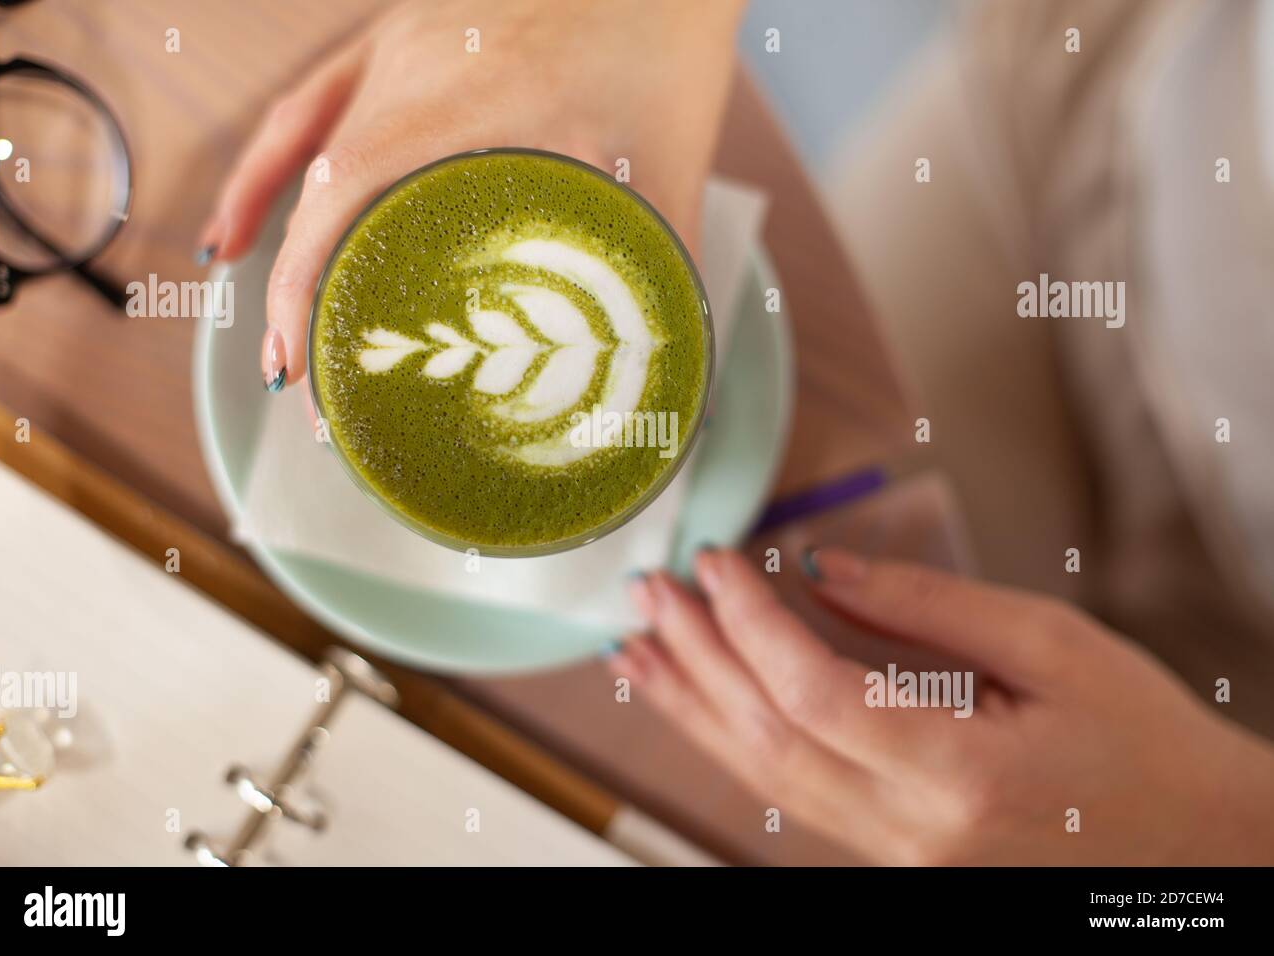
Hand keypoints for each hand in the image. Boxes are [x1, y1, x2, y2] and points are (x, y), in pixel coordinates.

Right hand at [197, 0, 742, 387]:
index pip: (342, 199)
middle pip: (319, 193)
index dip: (304, 288)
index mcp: (464, 101)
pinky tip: (243, 218)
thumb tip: (683, 374)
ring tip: (268, 327)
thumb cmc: (668, 36)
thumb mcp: (669, 170)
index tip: (303, 363)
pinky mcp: (399, 33)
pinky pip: (311, 101)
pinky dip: (272, 165)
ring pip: (304, 151)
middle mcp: (410, 69)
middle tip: (307, 381)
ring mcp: (396, 44)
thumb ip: (667, 273)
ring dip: (269, 239)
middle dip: (298, 297)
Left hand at [616, 548, 1273, 863]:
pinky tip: (699, 702)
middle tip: (648, 592)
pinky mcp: (890, 851)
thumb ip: (928, 606)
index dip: (748, 623)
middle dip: (696, 658)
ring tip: (638, 648)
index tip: (715, 562)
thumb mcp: (1054, 646)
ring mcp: (895, 852)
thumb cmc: (1141, 742)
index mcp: (960, 773)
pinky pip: (790, 794)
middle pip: (766, 738)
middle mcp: (911, 829)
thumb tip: (820, 571)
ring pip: (763, 776)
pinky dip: (733, 741)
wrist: (1196, 847)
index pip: (811, 693)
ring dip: (693, 706)